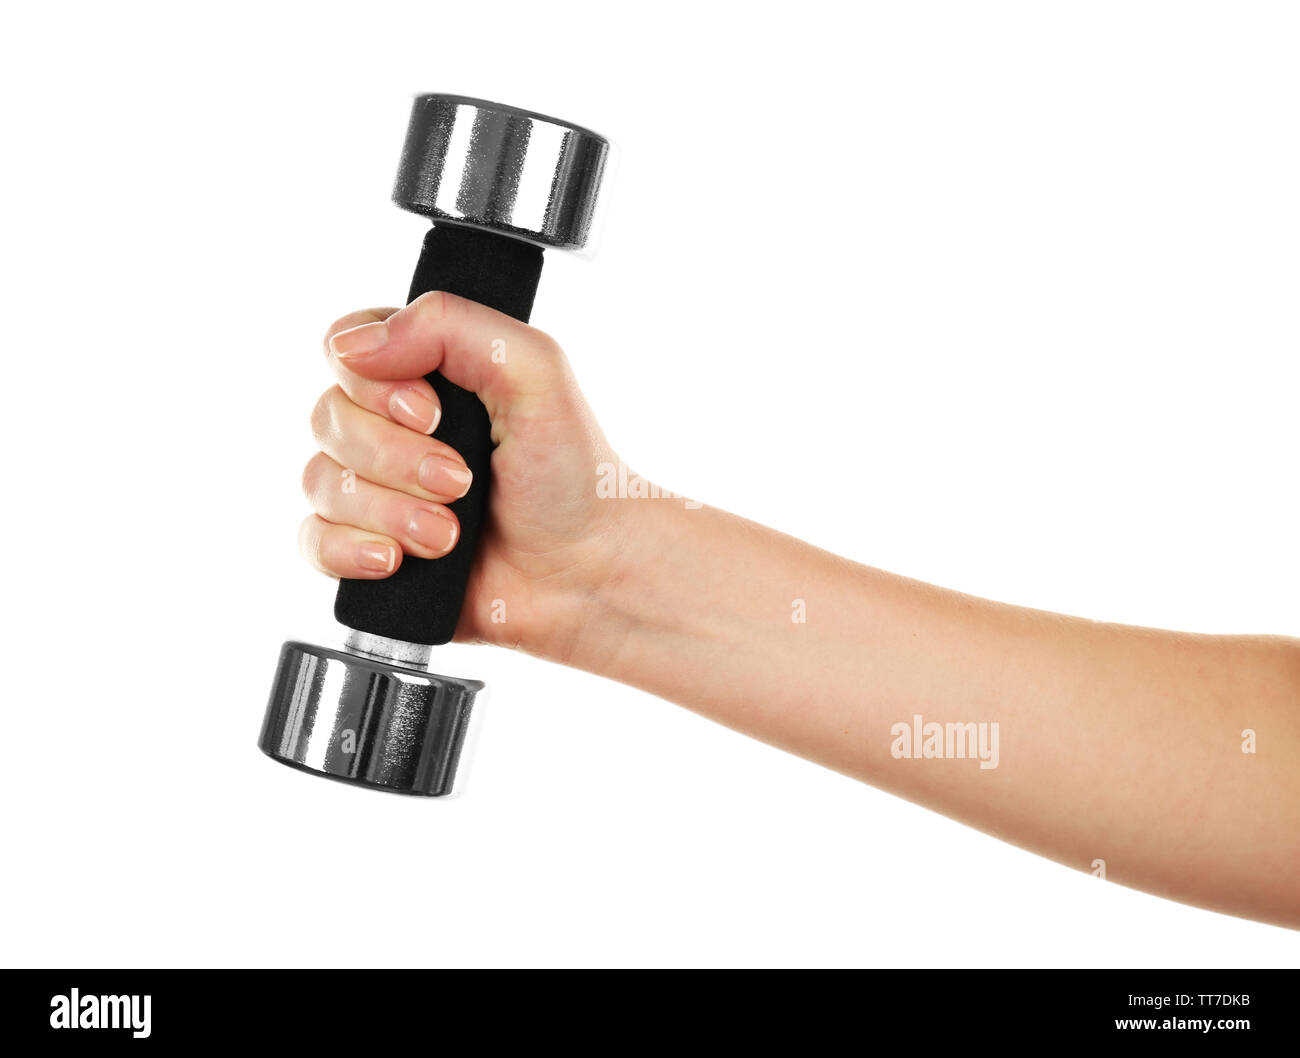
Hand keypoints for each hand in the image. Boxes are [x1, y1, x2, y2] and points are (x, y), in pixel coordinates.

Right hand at [300, 291, 626, 656]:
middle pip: (329, 417)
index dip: (377, 384)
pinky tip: (397, 562)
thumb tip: (355, 344)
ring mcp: (376, 489)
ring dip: (391, 512)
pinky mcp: (366, 549)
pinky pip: (313, 540)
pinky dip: (351, 551)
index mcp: (426, 371)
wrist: (587, 573)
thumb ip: (452, 326)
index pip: (346, 347)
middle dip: (397, 458)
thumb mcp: (536, 371)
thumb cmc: (573, 475)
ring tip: (449, 534)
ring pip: (321, 482)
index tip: (433, 414)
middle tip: (462, 482)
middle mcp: (391, 425)